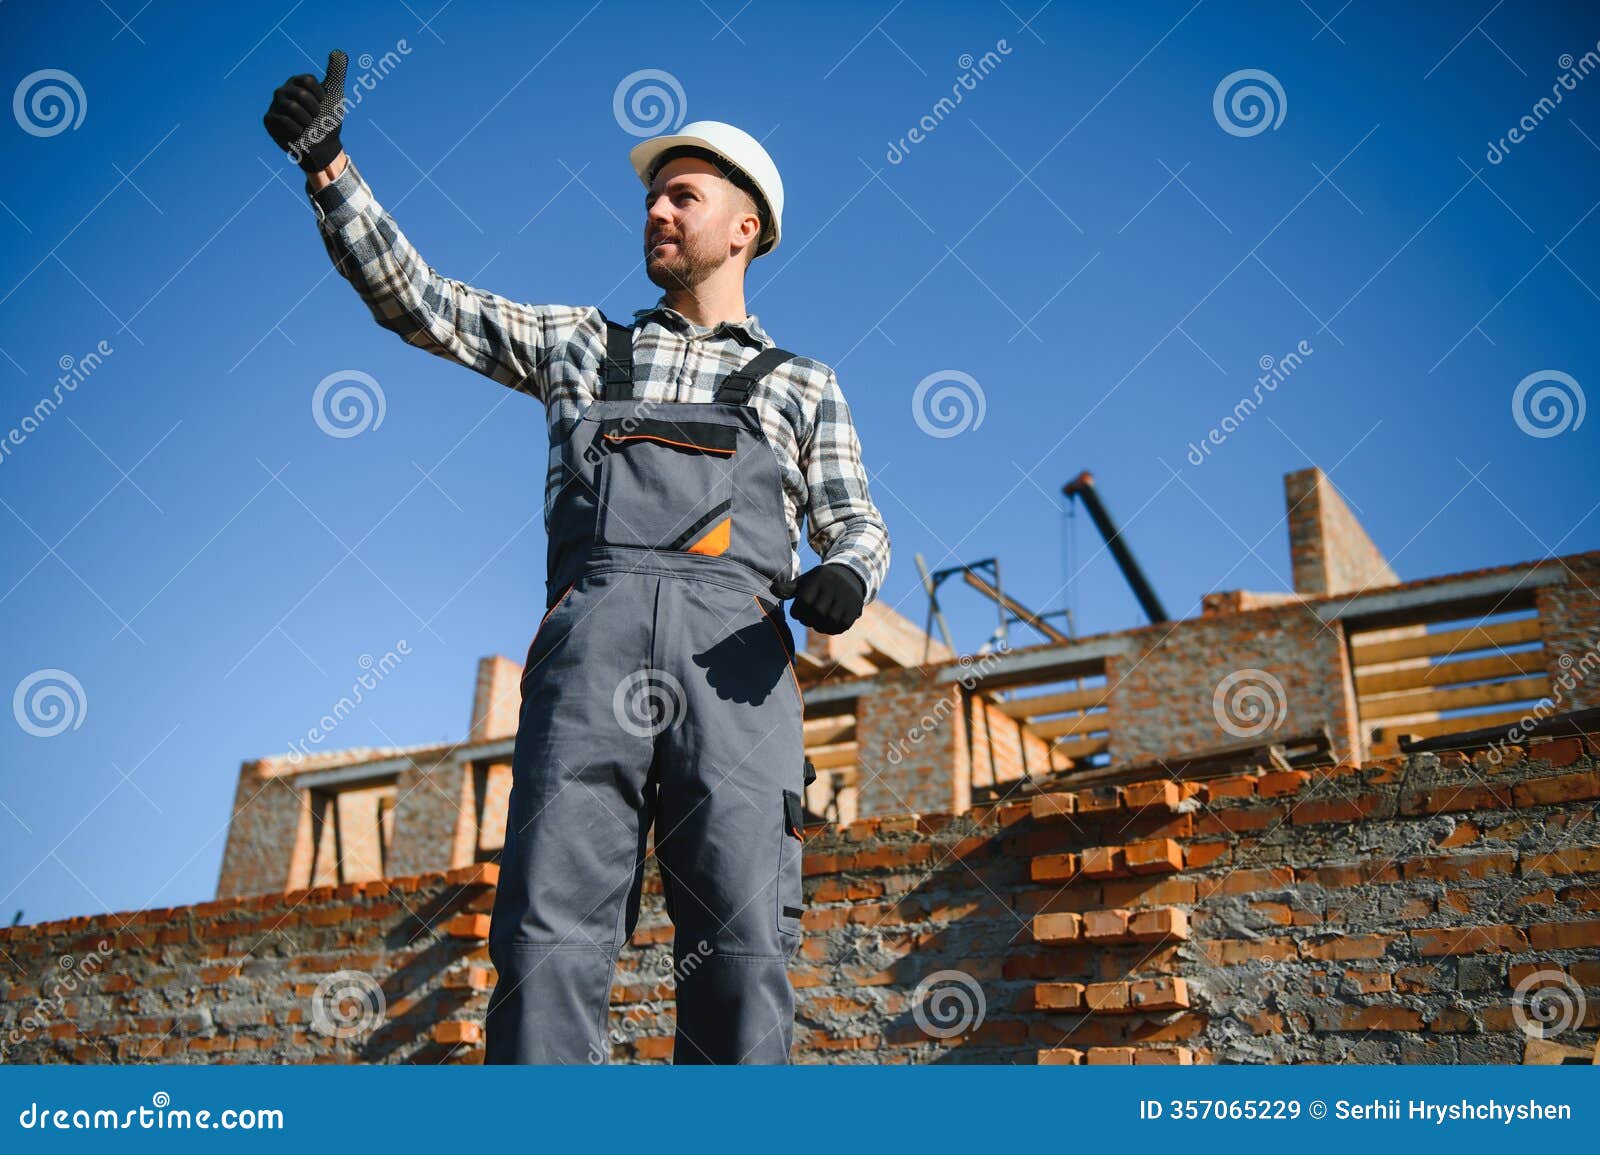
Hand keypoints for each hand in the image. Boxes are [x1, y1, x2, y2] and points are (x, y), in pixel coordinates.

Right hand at [263, 49, 347, 172]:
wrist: (323, 147)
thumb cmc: (328, 121)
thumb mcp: (335, 94)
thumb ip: (336, 73)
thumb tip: (339, 52)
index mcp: (297, 82)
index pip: (309, 80)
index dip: (321, 96)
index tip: (323, 104)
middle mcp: (283, 91)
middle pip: (301, 94)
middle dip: (315, 111)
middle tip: (315, 119)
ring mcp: (275, 105)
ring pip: (292, 108)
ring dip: (307, 122)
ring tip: (307, 127)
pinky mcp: (269, 120)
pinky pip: (284, 121)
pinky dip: (297, 130)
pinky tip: (298, 134)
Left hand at [778, 564, 865, 635]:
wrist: (850, 575)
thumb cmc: (820, 581)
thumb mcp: (805, 581)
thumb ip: (789, 588)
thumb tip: (772, 590)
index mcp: (819, 579)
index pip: (804, 602)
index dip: (797, 612)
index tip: (797, 613)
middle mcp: (834, 586)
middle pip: (817, 613)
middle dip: (808, 620)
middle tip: (806, 620)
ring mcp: (846, 597)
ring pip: (829, 621)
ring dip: (819, 627)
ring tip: (816, 623)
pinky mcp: (855, 607)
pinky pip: (841, 625)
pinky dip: (832, 629)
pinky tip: (827, 625)